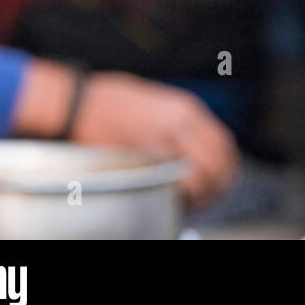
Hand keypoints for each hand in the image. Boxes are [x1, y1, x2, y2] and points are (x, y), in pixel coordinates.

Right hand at [12, 61, 239, 206]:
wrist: (78, 103)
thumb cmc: (111, 103)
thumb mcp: (156, 102)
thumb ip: (178, 122)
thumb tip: (195, 146)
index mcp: (187, 108)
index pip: (223, 143)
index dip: (226, 166)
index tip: (220, 180)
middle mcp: (182, 121)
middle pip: (219, 162)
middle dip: (218, 185)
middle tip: (209, 197)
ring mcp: (166, 137)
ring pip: (205, 173)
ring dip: (204, 192)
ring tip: (193, 201)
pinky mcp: (147, 154)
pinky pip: (180, 179)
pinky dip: (186, 193)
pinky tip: (177, 198)